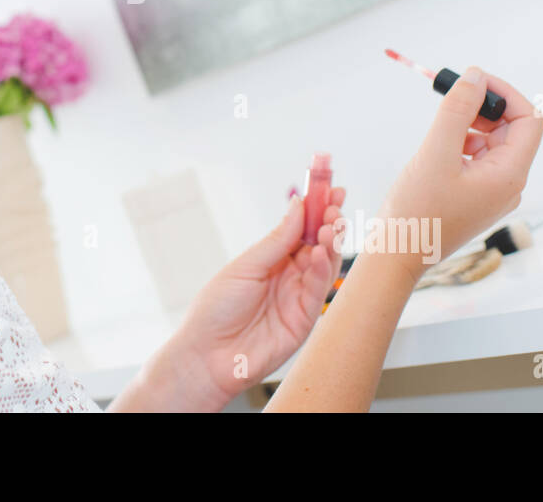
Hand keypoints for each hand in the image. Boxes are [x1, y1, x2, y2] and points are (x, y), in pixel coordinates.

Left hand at [165, 184, 346, 407]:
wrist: (207, 354)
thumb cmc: (216, 309)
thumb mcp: (245, 266)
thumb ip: (276, 240)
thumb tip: (297, 205)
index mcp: (271, 259)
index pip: (301, 228)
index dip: (316, 208)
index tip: (331, 188)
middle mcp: (289, 276)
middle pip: (318, 244)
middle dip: (329, 222)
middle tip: (336, 205)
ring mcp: (298, 298)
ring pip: (324, 265)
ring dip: (330, 243)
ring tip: (330, 225)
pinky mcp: (304, 320)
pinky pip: (318, 291)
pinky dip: (321, 270)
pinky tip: (318, 252)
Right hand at [378, 66, 542, 279]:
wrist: (397, 255)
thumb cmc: (417, 212)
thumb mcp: (436, 152)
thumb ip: (458, 110)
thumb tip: (475, 76)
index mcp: (510, 175)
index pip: (530, 120)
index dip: (505, 93)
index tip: (473, 80)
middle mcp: (508, 183)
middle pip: (511, 129)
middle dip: (484, 107)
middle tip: (450, 96)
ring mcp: (492, 191)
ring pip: (492, 142)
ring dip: (469, 124)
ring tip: (439, 128)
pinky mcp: (474, 195)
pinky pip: (476, 157)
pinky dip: (460, 143)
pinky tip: (436, 149)